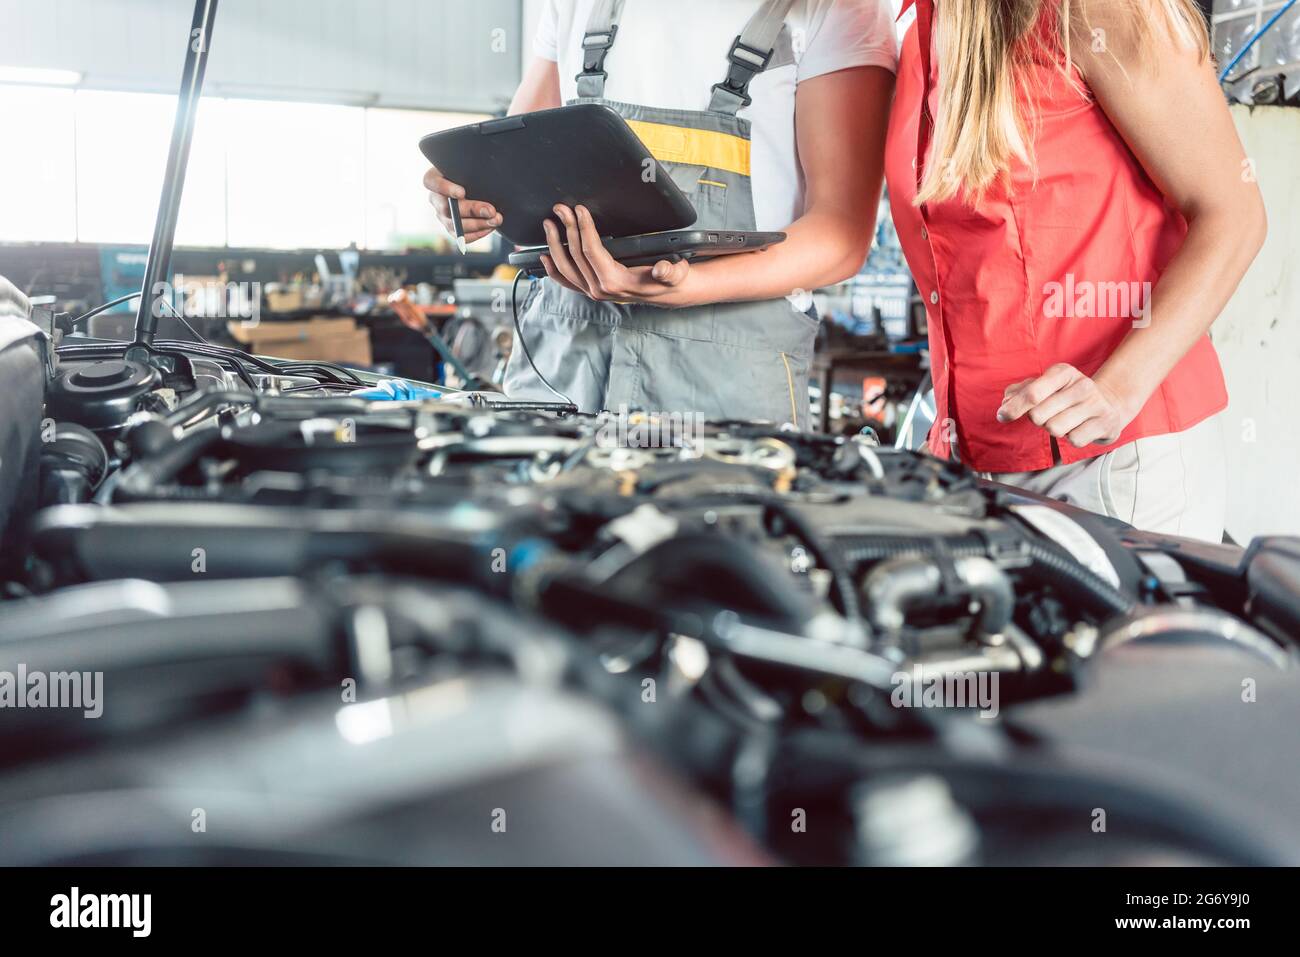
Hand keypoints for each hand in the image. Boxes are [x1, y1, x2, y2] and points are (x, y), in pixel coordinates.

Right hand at [422, 165, 501, 242]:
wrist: (476, 186)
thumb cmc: (471, 173)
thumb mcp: (469, 167)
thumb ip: (472, 170)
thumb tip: (488, 177)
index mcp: (434, 179)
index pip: (431, 182)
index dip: (445, 189)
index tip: (462, 192)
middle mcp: (435, 199)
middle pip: (447, 208)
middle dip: (471, 210)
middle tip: (490, 210)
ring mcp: (442, 216)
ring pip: (455, 225)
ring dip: (478, 224)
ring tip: (495, 220)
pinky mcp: (452, 228)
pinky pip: (461, 236)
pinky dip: (477, 233)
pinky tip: (490, 227)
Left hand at [541, 204, 694, 305]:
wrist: (668, 294)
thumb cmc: (669, 278)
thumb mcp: (675, 273)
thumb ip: (670, 272)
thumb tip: (663, 270)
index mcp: (616, 283)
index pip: (592, 251)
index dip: (584, 228)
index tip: (579, 210)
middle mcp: (600, 290)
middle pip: (575, 255)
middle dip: (567, 228)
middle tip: (561, 209)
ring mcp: (593, 291)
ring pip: (565, 268)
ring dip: (554, 244)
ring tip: (549, 224)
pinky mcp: (591, 290)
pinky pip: (566, 281)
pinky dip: (553, 269)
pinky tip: (544, 256)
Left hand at [996, 363, 1138, 447]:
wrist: (1109, 404)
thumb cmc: (1065, 397)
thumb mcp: (1044, 387)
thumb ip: (1019, 394)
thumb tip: (1004, 407)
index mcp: (1063, 372)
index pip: (1032, 393)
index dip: (1014, 408)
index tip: (1002, 416)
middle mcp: (1082, 385)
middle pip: (1038, 415)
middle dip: (1036, 420)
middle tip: (1048, 415)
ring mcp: (1096, 404)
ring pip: (1054, 429)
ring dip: (1053, 429)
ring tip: (1064, 420)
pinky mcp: (1106, 424)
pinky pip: (1074, 440)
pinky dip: (1071, 438)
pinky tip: (1079, 428)